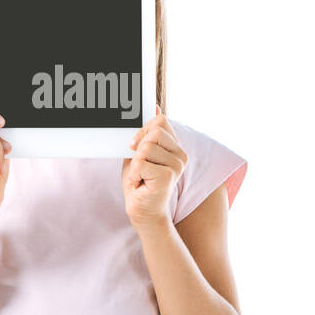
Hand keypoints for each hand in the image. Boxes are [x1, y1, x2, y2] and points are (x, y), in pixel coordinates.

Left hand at [121, 108, 186, 229]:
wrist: (141, 209)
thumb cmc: (140, 181)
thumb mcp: (140, 151)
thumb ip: (147, 131)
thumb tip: (155, 105)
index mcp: (175, 146)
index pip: (160, 121)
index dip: (143, 130)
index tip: (136, 146)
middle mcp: (180, 155)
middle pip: (153, 132)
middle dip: (138, 148)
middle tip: (139, 165)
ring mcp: (176, 165)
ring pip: (145, 148)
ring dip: (135, 163)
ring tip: (141, 175)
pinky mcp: (168, 176)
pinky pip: (140, 163)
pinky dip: (134, 173)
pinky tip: (141, 183)